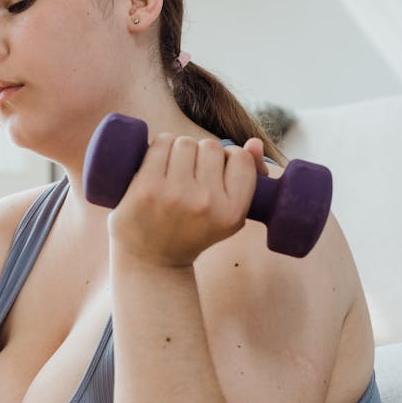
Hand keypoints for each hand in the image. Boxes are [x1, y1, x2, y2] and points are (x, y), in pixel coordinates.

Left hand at [106, 133, 268, 268]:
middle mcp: (206, 203)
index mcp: (232, 212)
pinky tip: (157, 165)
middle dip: (202, 154)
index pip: (241, 158)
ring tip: (174, 170)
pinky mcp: (147, 187)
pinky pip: (161, 143)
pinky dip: (159, 148)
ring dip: (180, 150)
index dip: (228, 158)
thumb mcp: (228, 215)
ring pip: (186, 142)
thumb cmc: (193, 231)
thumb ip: (247, 177)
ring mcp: (175, 194)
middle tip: (190, 174)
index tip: (215, 171)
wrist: (152, 260)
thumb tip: (254, 143)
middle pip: (212, 146)